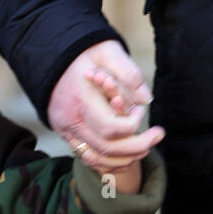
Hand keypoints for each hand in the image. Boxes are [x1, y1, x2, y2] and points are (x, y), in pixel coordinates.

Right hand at [47, 40, 164, 170]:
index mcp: (81, 101)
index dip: (133, 124)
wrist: (54, 57)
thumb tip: (147, 99)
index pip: (111, 128)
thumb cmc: (85, 52)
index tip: (140, 110)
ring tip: (145, 148)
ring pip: (97, 159)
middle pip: (107, 149)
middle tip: (158, 136)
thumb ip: (129, 73)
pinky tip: (125, 155)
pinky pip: (88, 159)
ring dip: (124, 159)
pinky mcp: (66, 135)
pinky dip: (108, 162)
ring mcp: (66, 131)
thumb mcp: (108, 51)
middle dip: (137, 146)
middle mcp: (71, 121)